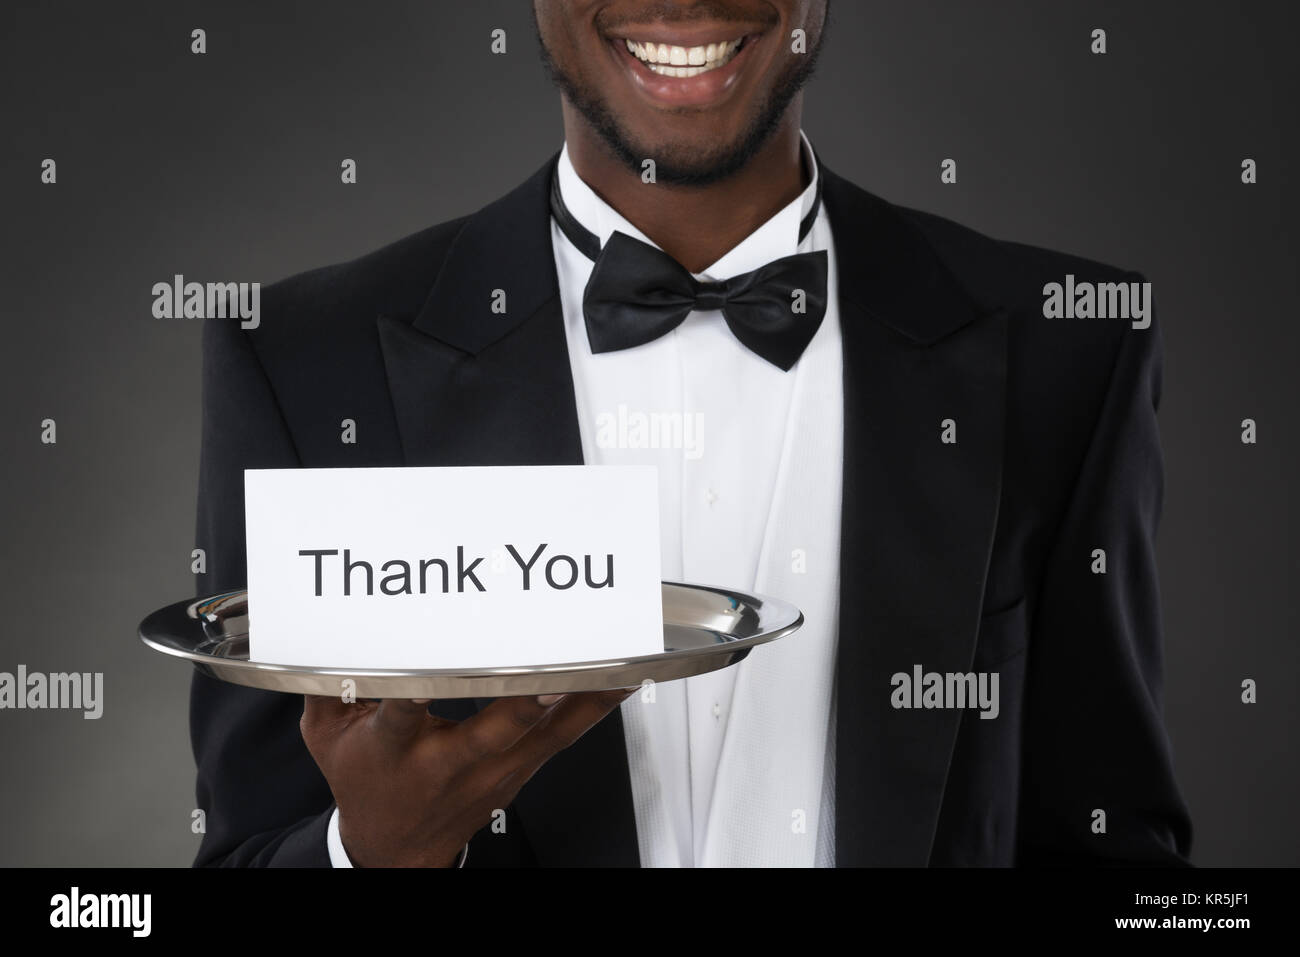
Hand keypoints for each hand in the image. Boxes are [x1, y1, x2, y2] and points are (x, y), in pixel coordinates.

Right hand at [300, 689, 634, 866]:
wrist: (396, 846)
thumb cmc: (366, 781)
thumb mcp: (327, 735)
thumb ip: (329, 683)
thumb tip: (333, 628)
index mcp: (394, 747)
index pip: (403, 712)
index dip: (418, 690)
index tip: (432, 666)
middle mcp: (449, 760)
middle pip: (492, 731)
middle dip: (523, 702)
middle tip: (550, 668)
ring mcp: (492, 768)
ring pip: (546, 731)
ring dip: (582, 695)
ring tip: (616, 660)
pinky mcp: (520, 768)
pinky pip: (566, 735)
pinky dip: (595, 705)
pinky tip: (621, 680)